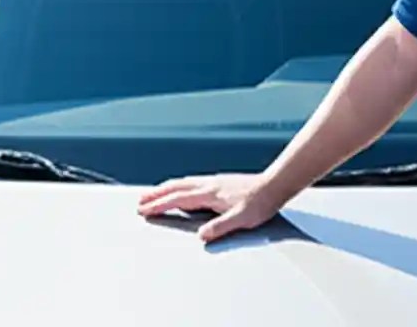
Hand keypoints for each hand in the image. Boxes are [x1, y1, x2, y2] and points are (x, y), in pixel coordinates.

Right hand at [137, 173, 283, 242]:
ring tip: (155, 193)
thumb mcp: (241, 219)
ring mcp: (214, 181)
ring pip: (183, 183)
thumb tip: (202, 235)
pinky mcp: (220, 181)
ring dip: (166, 188)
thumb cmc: (260, 202)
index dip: (159, 205)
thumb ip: (221, 227)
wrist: (275, 185)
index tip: (144, 209)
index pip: (178, 199)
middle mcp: (209, 184)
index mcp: (210, 193)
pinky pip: (192, 182)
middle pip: (176, 187)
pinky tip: (183, 190)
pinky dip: (180, 186)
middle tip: (141, 201)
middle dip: (156, 194)